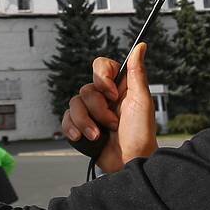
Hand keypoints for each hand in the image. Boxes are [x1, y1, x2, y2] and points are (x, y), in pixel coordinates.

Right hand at [60, 43, 157, 173]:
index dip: (103, 78)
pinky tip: (83, 138)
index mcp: (118, 87)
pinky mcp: (80, 127)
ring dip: (86, 122)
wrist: (129, 162)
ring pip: (74, 104)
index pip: (101, 66)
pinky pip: (66, 119)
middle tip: (113, 123)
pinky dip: (72, 128)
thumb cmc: (141, 134)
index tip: (112, 94)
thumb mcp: (142, 101)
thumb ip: (137, 72)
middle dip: (98, 109)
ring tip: (98, 136)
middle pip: (86, 89)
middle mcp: (103, 98)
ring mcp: (91, 113)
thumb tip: (141, 46)